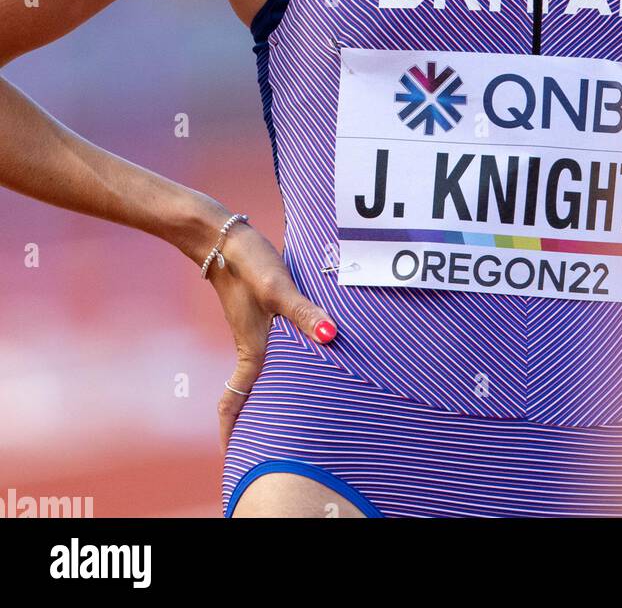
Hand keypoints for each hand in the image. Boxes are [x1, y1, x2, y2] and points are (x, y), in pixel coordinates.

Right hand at [204, 222, 336, 453]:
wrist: (223, 236)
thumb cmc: (248, 262)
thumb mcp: (278, 288)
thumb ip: (304, 312)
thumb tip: (331, 336)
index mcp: (254, 348)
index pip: (237, 397)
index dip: (232, 427)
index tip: (231, 454)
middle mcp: (254, 343)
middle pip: (253, 390)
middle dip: (256, 417)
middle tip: (265, 443)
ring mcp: (257, 328)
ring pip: (264, 369)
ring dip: (269, 390)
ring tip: (284, 410)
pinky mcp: (263, 311)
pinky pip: (273, 347)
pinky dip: (282, 361)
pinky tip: (301, 356)